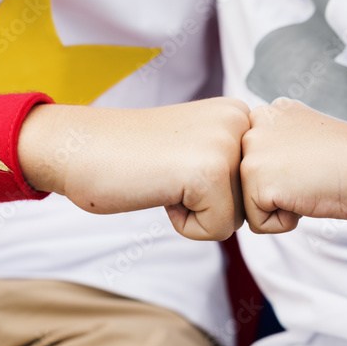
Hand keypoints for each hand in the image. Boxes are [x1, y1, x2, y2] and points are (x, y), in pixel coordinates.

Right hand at [19, 97, 249, 241]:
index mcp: (239, 114)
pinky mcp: (211, 173)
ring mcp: (227, 145)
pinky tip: (159, 190)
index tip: (179, 166)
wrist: (77, 148)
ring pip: (236, 219)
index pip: (254, 186)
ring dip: (196, 214)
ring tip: (164, 180)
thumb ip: (231, 159)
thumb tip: (268, 199)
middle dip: (208, 204)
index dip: (214, 193)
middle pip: (250, 203)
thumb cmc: (130, 157)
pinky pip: (217, 231)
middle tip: (168, 174)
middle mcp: (241, 122)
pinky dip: (184, 225)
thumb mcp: (195, 146)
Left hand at [240, 98, 346, 234]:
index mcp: (268, 114)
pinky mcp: (256, 178)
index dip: (286, 176)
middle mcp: (254, 126)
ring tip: (310, 184)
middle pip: (249, 184)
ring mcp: (252, 150)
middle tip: (313, 175)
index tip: (314, 164)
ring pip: (251, 203)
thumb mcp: (307, 137)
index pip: (256, 164)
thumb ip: (279, 145)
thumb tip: (265, 171)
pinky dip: (286, 222)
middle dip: (279, 190)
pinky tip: (308, 197)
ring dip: (282, 205)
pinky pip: (259, 223)